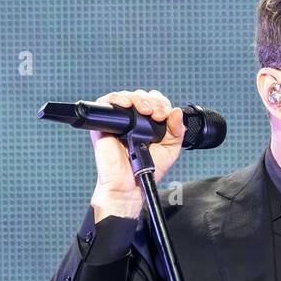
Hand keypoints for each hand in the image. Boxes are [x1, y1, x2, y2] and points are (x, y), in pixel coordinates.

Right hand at [88, 88, 184, 218]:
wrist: (130, 185)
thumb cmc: (148, 169)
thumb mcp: (170, 149)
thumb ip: (177, 131)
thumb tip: (177, 111)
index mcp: (148, 123)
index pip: (155, 102)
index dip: (161, 103)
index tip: (165, 114)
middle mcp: (133, 119)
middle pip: (142, 96)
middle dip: (152, 101)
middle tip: (157, 114)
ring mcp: (119, 120)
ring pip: (127, 96)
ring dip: (138, 99)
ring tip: (146, 111)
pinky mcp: (103, 123)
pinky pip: (106, 101)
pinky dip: (117, 98)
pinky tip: (126, 105)